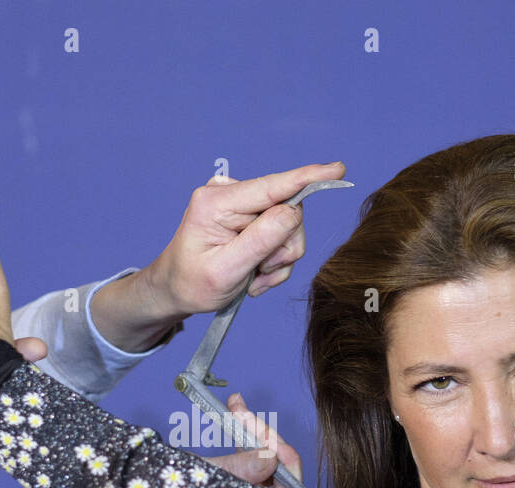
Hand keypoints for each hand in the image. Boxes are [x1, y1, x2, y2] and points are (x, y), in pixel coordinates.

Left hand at [90, 161, 345, 351]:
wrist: (176, 290)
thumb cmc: (192, 283)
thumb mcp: (224, 271)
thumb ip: (259, 242)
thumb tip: (293, 213)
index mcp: (217, 203)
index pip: (272, 187)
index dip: (307, 178)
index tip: (338, 170)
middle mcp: (230, 194)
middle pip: (287, 213)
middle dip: (281, 250)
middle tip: (259, 276)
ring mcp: (241, 203)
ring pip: (290, 228)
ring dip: (277, 261)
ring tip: (253, 278)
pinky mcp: (250, 214)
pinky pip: (282, 235)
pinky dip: (273, 261)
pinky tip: (254, 273)